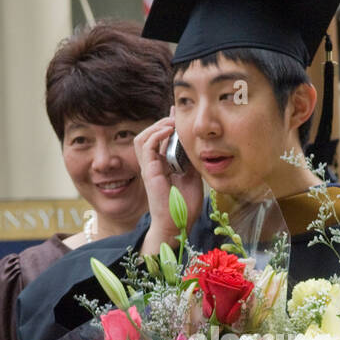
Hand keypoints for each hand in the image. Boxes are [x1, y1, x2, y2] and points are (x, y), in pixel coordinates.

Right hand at [134, 116, 203, 253]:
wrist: (177, 225)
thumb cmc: (185, 207)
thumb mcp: (193, 178)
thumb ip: (191, 161)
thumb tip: (196, 144)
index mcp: (163, 166)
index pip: (161, 140)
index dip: (167, 125)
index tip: (178, 114)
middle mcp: (153, 166)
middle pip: (149, 135)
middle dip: (162, 122)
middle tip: (176, 117)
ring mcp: (149, 168)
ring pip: (143, 137)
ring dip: (157, 126)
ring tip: (171, 123)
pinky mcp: (149, 171)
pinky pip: (147, 146)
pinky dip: (157, 135)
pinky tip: (169, 131)